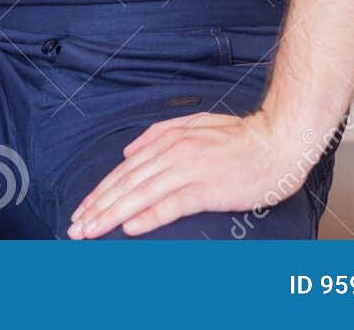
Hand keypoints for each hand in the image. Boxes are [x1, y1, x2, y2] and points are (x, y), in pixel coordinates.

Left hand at [66, 111, 312, 237]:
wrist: (278, 141)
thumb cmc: (241, 136)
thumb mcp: (194, 123)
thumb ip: (158, 134)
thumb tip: (128, 152)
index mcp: (168, 140)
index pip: (124, 170)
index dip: (100, 192)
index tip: (82, 210)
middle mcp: (173, 154)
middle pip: (126, 184)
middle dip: (97, 208)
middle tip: (76, 228)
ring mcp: (190, 170)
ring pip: (141, 194)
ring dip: (113, 214)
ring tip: (92, 231)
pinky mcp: (208, 188)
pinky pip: (173, 204)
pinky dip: (150, 216)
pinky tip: (131, 228)